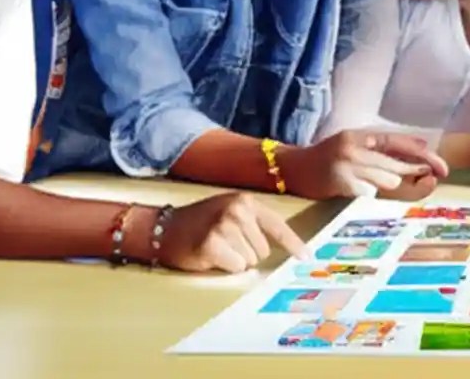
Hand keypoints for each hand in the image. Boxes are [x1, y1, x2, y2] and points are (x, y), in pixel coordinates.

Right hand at [155, 193, 310, 273]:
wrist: (163, 227)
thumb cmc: (200, 222)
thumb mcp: (230, 211)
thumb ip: (253, 224)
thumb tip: (279, 248)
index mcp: (246, 202)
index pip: (277, 226)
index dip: (294, 244)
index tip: (306, 257)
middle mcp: (238, 211)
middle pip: (264, 251)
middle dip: (247, 253)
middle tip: (225, 244)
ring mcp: (224, 226)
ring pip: (249, 261)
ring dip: (234, 260)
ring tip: (217, 248)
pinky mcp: (212, 244)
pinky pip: (234, 267)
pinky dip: (224, 267)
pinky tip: (210, 255)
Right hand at [281, 131, 448, 199]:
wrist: (292, 168)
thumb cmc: (328, 158)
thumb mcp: (354, 145)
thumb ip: (381, 148)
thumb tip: (420, 152)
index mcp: (360, 135)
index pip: (397, 142)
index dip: (420, 153)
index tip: (438, 165)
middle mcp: (355, 147)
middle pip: (396, 166)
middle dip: (414, 174)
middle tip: (430, 178)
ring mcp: (348, 166)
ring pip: (386, 182)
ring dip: (387, 186)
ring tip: (369, 180)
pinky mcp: (341, 184)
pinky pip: (369, 193)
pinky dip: (368, 194)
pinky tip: (352, 189)